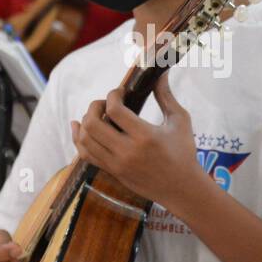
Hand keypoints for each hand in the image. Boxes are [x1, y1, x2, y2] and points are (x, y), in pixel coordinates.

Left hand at [71, 76, 203, 207]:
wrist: (181, 189)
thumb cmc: (184, 152)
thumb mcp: (179, 121)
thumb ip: (166, 96)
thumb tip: (160, 73)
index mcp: (145, 137)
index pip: (115, 110)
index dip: (112, 95)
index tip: (120, 92)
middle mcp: (127, 152)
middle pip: (92, 124)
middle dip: (94, 107)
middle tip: (105, 103)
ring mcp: (117, 164)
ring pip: (85, 140)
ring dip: (85, 121)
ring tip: (97, 115)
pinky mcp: (112, 172)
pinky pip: (85, 155)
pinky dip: (78, 139)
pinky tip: (79, 127)